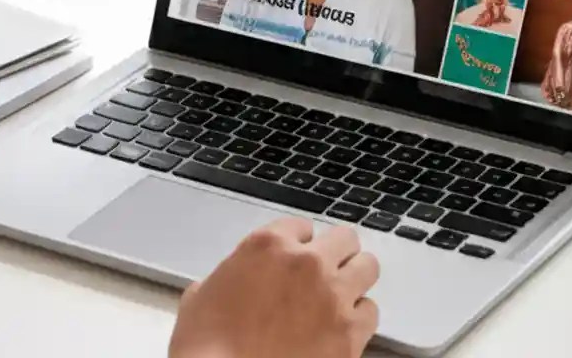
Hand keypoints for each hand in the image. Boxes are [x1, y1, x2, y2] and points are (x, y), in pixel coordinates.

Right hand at [169, 217, 380, 357]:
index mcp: (267, 246)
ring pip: (368, 267)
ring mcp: (333, 296)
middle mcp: (307, 263)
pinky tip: (343, 327)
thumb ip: (227, 277)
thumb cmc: (206, 349)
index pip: (301, 226)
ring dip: (354, 279)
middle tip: (326, 271)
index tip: (295, 258)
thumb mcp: (200, 299)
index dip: (297, 244)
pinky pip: (370, 311)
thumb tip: (227, 284)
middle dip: (336, 254)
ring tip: (342, 294)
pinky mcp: (350, 332)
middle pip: (344, 238)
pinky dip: (359, 317)